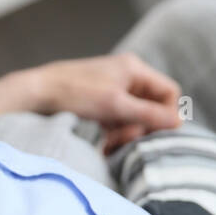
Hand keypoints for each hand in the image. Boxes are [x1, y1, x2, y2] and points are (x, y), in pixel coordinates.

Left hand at [0, 54, 181, 153]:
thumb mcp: (115, 106)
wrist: (36, 93)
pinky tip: (104, 145)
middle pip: (152, 105)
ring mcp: (112, 87)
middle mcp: (126, 74)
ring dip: (126, 132)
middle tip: (125, 141)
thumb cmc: (75, 94)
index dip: (166, 115)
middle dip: (141, 127)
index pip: (169, 92)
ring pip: (134, 114)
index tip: (153, 134)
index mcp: (134, 69)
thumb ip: (148, 114)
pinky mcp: (100, 99)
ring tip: (110, 145)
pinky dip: (114, 131)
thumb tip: (179, 123)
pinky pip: (118, 118)